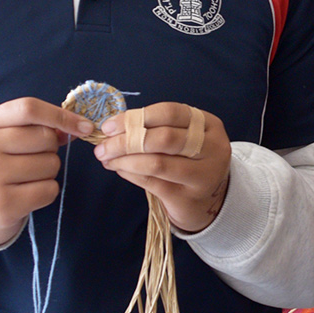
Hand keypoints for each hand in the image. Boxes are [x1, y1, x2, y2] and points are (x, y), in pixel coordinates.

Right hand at [0, 98, 94, 246]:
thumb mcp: (5, 139)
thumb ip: (35, 127)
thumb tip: (77, 127)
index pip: (29, 108)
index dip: (62, 116)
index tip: (84, 126)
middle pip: (45, 138)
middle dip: (51, 149)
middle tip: (31, 160)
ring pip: (51, 164)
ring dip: (48, 172)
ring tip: (25, 179)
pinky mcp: (2, 204)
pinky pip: (50, 190)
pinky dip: (46, 192)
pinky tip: (26, 195)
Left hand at [94, 103, 233, 232]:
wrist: (211, 200)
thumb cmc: (190, 161)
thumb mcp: (185, 138)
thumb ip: (157, 128)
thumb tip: (114, 127)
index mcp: (208, 125)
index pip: (170, 113)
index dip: (136, 117)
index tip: (109, 126)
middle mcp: (211, 147)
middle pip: (163, 138)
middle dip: (125, 141)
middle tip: (102, 146)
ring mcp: (202, 174)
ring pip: (156, 162)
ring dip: (124, 159)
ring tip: (106, 159)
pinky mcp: (187, 196)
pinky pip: (151, 182)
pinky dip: (130, 173)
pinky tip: (119, 169)